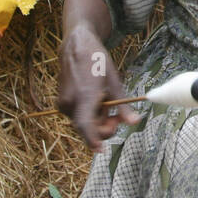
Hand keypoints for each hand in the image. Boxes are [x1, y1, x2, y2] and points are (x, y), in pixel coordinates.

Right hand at [57, 21, 140, 151]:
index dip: (94, 140)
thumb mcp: (115, 81)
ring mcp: (63, 104)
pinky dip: (89, 114)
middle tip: (118, 117)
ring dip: (97, 120)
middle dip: (104, 127)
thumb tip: (135, 122)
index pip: (86, 126)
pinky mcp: (61, 103)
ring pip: (83, 123)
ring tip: (105, 101)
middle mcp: (69, 103)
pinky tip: (96, 100)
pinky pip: (78, 116)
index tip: (102, 150)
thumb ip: (123, 105)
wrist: (76, 47)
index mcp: (84, 96)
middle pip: (88, 128)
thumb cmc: (97, 61)